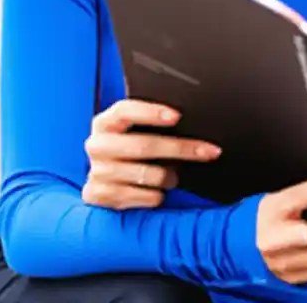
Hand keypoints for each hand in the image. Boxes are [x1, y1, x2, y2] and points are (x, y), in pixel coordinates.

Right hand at [83, 100, 221, 208]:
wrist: (108, 180)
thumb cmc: (132, 150)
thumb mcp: (138, 132)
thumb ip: (156, 124)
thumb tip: (195, 122)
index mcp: (106, 123)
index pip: (125, 111)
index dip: (151, 112)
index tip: (177, 116)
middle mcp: (97, 145)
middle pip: (143, 146)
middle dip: (181, 149)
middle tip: (209, 151)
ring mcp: (96, 171)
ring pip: (146, 175)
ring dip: (169, 177)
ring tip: (174, 176)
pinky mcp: (98, 195)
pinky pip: (141, 196)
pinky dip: (157, 195)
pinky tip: (157, 190)